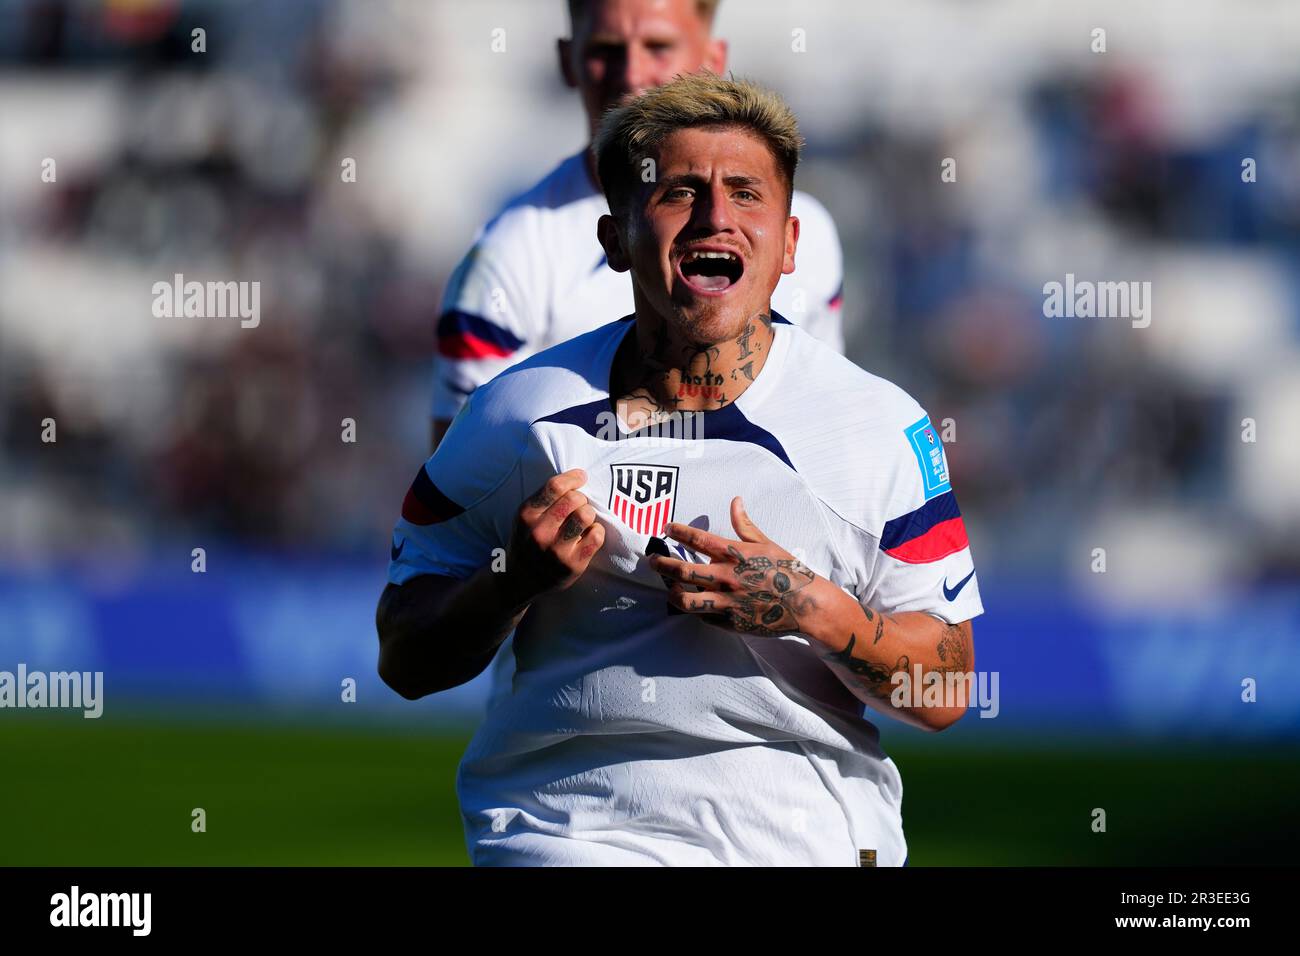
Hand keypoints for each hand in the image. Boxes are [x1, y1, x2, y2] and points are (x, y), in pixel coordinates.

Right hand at [503, 469, 604, 602]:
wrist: (520, 579)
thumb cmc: (527, 540)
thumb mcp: (526, 516)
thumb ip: (545, 499)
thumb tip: (578, 478)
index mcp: (527, 515)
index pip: (555, 486)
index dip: (573, 477)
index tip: (581, 477)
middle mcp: (540, 532)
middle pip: (575, 499)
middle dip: (580, 499)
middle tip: (577, 506)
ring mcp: (557, 550)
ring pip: (586, 515)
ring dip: (588, 514)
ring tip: (582, 521)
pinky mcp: (573, 564)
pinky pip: (597, 535)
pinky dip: (596, 532)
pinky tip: (587, 536)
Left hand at [648, 497, 821, 635]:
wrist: (806, 604)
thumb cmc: (787, 570)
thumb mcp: (766, 543)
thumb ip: (744, 525)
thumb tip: (735, 501)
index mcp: (734, 554)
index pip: (697, 539)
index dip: (678, 532)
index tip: (667, 529)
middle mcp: (726, 577)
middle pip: (681, 570)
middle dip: (661, 564)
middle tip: (652, 561)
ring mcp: (726, 601)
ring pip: (685, 600)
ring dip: (672, 592)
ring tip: (668, 587)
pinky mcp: (730, 622)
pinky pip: (704, 617)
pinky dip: (697, 609)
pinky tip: (695, 602)